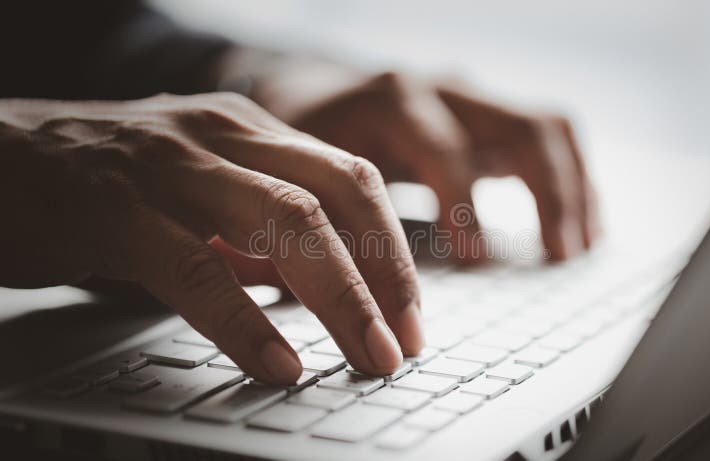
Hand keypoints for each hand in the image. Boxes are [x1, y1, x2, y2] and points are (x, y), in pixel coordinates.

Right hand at [0, 93, 423, 382]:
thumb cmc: (99, 181)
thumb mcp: (194, 192)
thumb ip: (254, 229)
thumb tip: (313, 280)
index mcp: (247, 130)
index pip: (351, 180)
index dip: (394, 249)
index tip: (412, 313)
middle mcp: (221, 135)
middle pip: (338, 196)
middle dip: (387, 273)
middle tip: (407, 343)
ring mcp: (170, 166)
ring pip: (288, 223)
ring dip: (342, 298)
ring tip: (370, 357)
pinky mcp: (114, 209)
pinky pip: (198, 270)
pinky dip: (246, 323)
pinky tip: (280, 363)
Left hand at [227, 54, 600, 260]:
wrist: (312, 92)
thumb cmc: (304, 141)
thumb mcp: (301, 176)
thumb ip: (316, 224)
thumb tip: (326, 291)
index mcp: (390, 104)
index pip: (442, 148)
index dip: (462, 204)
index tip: (474, 260)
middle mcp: (440, 94)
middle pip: (518, 129)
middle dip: (547, 195)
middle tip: (558, 258)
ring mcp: (471, 102)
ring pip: (546, 129)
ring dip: (572, 190)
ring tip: (581, 248)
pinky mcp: (487, 119)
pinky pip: (548, 139)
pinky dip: (572, 181)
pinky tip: (582, 225)